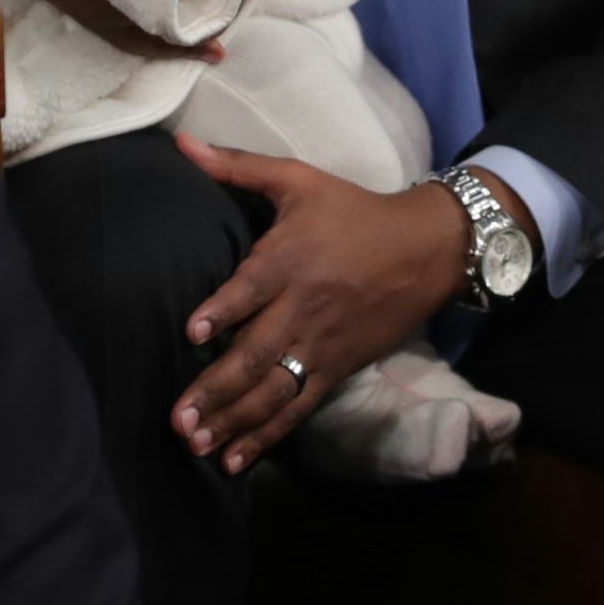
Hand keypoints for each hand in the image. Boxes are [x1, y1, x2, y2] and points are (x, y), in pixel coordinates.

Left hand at [167, 144, 492, 473]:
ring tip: (195, 445)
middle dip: (215, 389)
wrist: (427, 248)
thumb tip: (182, 143)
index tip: (192, 332)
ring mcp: (320, 345)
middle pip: (256, 354)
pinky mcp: (336, 368)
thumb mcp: (299, 180)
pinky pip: (297, 407)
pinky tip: (234, 461)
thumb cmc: (353, 211)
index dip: (223, 311)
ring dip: (233, 421)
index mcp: (289, 260)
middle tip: (177, 418)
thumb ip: (237, 166)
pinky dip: (266, 436)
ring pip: (273, 391)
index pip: (252, 289)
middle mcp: (302, 308)